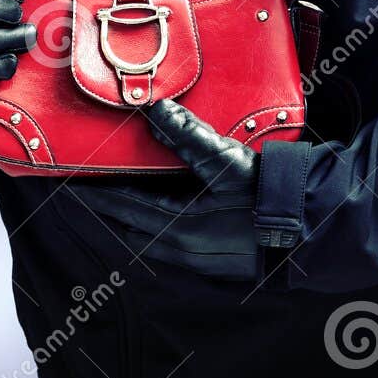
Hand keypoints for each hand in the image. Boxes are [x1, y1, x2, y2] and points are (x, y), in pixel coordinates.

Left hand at [64, 100, 260, 281]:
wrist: (306, 227)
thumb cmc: (266, 193)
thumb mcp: (224, 159)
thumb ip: (186, 134)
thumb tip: (154, 109)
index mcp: (176, 225)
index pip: (122, 205)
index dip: (95, 192)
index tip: (71, 183)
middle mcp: (181, 250)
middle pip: (131, 228)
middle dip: (110, 210)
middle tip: (91, 192)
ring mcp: (200, 263)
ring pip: (151, 243)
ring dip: (134, 223)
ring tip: (122, 204)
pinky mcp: (217, 268)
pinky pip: (173, 252)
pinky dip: (159, 234)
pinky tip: (166, 222)